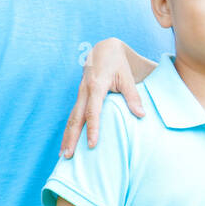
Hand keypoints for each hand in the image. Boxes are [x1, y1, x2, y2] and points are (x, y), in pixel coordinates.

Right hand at [61, 38, 145, 157]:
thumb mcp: (127, 76)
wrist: (104, 49)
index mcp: (96, 86)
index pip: (92, 111)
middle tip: (68, 156)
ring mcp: (80, 94)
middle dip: (71, 138)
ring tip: (63, 155)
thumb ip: (133, 96)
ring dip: (67, 136)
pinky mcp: (80, 97)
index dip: (93, 128)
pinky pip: (73, 115)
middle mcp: (84, 91)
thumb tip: (141, 115)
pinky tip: (68, 142)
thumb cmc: (118, 64)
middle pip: (76, 118)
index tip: (92, 145)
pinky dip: (70, 129)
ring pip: (71, 118)